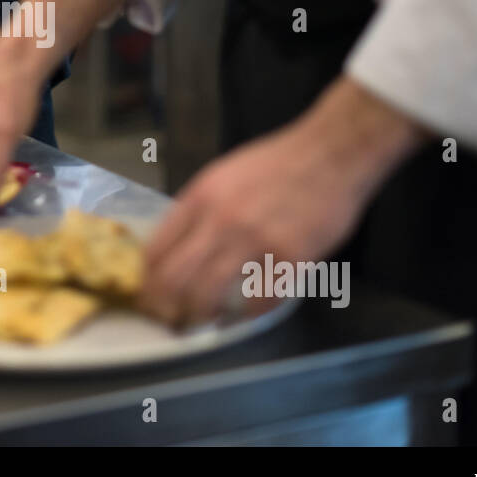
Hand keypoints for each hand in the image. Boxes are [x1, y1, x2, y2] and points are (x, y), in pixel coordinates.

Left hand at [140, 78, 424, 325]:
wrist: (330, 153)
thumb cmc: (275, 163)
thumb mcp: (221, 176)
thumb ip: (196, 211)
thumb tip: (174, 250)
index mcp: (200, 198)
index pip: (156, 250)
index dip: (146, 281)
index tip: (146, 296)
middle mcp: (221, 221)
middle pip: (175, 279)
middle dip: (164, 306)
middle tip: (167, 319)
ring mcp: (257, 242)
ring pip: (210, 295)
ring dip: (198, 316)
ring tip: (195, 324)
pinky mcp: (291, 260)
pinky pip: (257, 301)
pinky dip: (242, 314)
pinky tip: (235, 316)